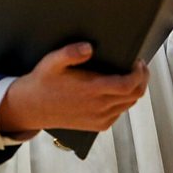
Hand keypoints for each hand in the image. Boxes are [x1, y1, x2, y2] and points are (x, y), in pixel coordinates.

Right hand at [0, 42, 149, 133]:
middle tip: (138, 66)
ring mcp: (99, 118)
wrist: (31, 108)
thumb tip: (88, 47)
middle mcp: (99, 107)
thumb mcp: (52, 62)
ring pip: (129, 105)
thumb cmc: (42, 82)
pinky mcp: (97, 126)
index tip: (138, 61)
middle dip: (142, 79)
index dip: (139, 73)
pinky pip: (119, 113)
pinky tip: (116, 90)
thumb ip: (70, 52)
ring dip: (133, 90)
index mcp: (92, 90)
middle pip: (135, 95)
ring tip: (129, 75)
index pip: (129, 85)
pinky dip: (124, 101)